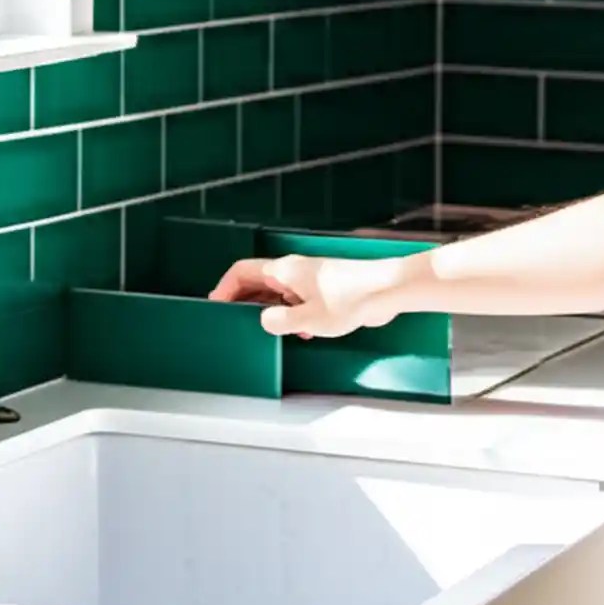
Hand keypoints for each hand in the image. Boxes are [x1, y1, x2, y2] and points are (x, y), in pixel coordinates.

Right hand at [209, 255, 400, 337]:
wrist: (387, 291)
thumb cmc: (351, 299)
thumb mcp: (307, 319)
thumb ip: (279, 322)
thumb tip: (266, 321)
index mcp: (283, 271)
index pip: (242, 272)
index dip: (225, 287)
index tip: (216, 304)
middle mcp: (294, 272)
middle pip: (258, 282)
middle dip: (245, 302)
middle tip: (237, 321)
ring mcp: (310, 280)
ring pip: (279, 293)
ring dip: (272, 311)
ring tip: (270, 332)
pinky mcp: (325, 290)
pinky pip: (299, 301)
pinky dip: (294, 315)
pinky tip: (302, 332)